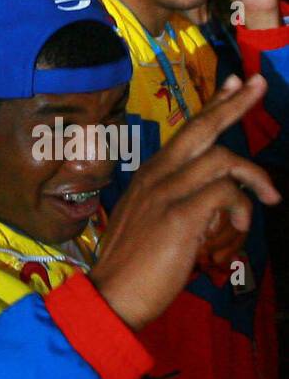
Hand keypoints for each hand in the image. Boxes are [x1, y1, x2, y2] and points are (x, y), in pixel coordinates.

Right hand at [90, 75, 279, 329]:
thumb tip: (216, 199)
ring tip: (267, 200)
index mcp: (148, 177)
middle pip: (201, 129)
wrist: (110, 295)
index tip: (236, 84)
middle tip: (257, 86)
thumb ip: (177, 202)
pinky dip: (241, 209)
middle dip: (234, 105)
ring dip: (252, 180)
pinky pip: (225, 193)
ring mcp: (165, 193)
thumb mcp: (150, 222)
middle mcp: (155, 176)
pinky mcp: (179, 215)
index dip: (214, 106)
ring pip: (222, 160)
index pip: (186, 132)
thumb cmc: (130, 267)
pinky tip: (238, 229)